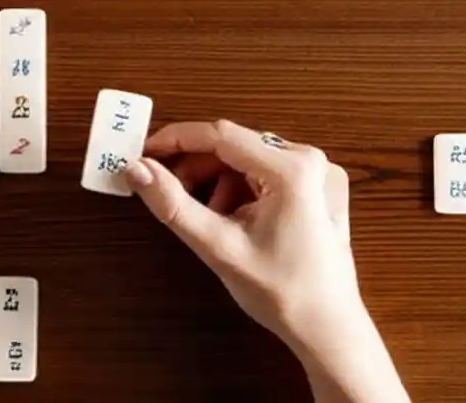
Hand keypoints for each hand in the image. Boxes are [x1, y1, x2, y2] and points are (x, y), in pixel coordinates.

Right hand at [123, 120, 407, 402]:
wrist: (328, 330)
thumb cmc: (282, 293)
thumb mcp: (219, 247)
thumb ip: (174, 204)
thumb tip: (136, 170)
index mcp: (292, 170)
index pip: (220, 135)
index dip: (176, 139)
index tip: (143, 153)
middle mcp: (311, 161)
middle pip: (234, 146)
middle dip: (196, 167)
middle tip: (168, 193)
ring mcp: (319, 173)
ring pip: (248, 159)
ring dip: (218, 182)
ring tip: (210, 220)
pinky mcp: (319, 188)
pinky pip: (266, 173)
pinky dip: (241, 190)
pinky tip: (235, 222)